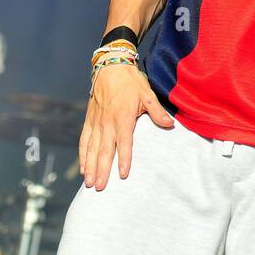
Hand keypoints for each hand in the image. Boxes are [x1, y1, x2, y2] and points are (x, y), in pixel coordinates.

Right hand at [79, 63, 173, 188]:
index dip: (123, 159)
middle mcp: (107, 122)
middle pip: (104, 150)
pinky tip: (83, 168)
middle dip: (102, 170)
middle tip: (99, 187)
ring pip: (91, 148)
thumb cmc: (131, 82)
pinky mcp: (89, 120)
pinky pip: (84, 140)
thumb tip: (171, 125)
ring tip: (88, 183)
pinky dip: (83, 155)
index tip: (122, 175)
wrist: (110, 66)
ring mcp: (96, 122)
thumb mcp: (147, 94)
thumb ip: (157, 112)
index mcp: (122, 117)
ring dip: (90, 166)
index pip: (124, 143)